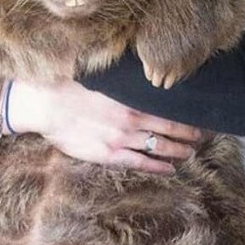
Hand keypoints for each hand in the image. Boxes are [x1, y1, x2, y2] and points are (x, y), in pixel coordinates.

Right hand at [1, 76, 200, 173]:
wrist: (43, 104)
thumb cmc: (66, 86)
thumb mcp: (99, 78)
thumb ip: (121, 82)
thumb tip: (137, 76)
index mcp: (129, 99)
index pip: (167, 109)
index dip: (185, 115)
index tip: (197, 117)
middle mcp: (131, 120)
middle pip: (169, 129)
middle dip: (188, 134)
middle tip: (201, 137)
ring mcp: (121, 139)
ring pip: (160, 147)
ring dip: (178, 151)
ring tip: (189, 153)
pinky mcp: (108, 154)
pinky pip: (140, 163)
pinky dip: (158, 166)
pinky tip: (170, 168)